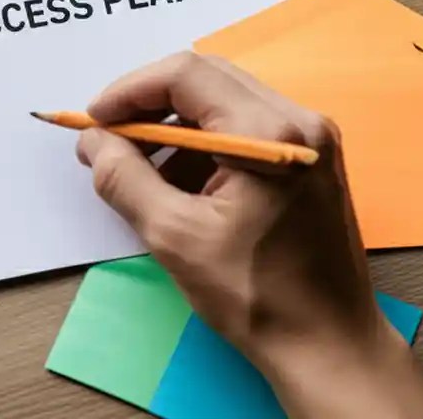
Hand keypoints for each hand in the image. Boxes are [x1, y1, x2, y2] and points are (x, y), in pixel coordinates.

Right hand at [77, 52, 422, 418]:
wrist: (330, 347)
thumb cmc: (258, 298)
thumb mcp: (174, 237)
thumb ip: (124, 178)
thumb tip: (93, 142)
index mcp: (269, 133)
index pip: (186, 75)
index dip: (129, 90)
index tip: (94, 122)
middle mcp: (299, 121)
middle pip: (206, 79)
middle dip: (149, 104)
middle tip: (109, 138)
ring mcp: (310, 139)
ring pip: (224, 103)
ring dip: (174, 127)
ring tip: (136, 169)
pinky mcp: (309, 161)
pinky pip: (244, 130)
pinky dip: (203, 147)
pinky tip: (176, 185)